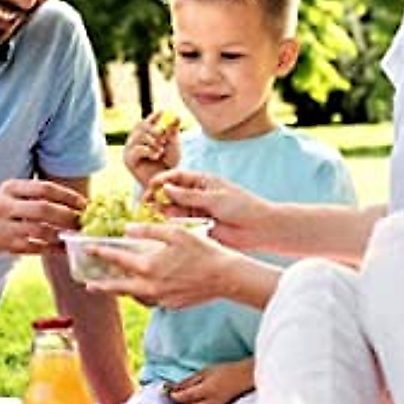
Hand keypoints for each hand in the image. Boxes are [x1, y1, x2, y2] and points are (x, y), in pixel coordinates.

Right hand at [0, 178, 84, 256]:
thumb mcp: (12, 196)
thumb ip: (36, 195)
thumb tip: (74, 202)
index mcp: (10, 187)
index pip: (44, 188)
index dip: (68, 196)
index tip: (85, 204)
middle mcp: (5, 205)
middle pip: (44, 209)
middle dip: (68, 216)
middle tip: (84, 222)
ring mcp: (4, 227)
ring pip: (40, 230)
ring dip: (62, 235)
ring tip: (76, 236)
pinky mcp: (5, 246)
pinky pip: (35, 248)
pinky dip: (52, 249)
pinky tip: (64, 250)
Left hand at [86, 223, 231, 308]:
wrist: (226, 277)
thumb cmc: (203, 251)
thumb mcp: (176, 233)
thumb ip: (149, 231)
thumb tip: (128, 230)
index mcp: (149, 266)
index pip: (118, 259)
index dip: (101, 253)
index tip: (88, 249)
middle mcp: (151, 286)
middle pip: (119, 288)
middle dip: (102, 286)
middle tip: (89, 285)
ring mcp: (161, 298)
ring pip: (135, 296)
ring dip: (124, 291)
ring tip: (115, 287)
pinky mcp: (172, 305)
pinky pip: (151, 301)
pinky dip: (144, 295)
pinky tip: (144, 289)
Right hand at [124, 111, 179, 188]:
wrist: (163, 182)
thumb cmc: (168, 165)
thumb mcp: (173, 145)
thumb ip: (172, 131)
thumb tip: (176, 116)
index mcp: (143, 136)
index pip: (146, 121)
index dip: (153, 116)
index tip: (162, 112)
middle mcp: (134, 141)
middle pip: (141, 126)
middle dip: (155, 131)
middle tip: (164, 139)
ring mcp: (129, 150)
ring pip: (140, 136)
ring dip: (153, 142)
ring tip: (160, 151)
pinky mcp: (128, 159)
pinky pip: (137, 148)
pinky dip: (149, 151)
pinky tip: (155, 156)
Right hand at [146, 170, 269, 249]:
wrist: (259, 228)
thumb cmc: (242, 207)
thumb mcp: (214, 198)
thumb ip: (189, 195)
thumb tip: (166, 188)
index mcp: (204, 181)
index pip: (178, 176)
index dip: (163, 179)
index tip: (151, 185)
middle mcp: (199, 193)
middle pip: (172, 191)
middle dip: (158, 194)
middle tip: (144, 201)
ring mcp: (199, 209)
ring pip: (174, 206)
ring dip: (161, 207)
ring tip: (149, 210)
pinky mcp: (199, 224)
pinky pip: (181, 220)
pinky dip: (170, 219)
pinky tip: (160, 220)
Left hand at [167, 360, 253, 403]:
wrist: (244, 378)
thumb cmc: (224, 371)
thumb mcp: (204, 371)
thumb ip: (188, 381)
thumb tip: (173, 388)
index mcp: (206, 390)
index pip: (184, 398)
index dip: (174, 396)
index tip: (170, 392)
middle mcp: (211, 403)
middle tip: (180, 396)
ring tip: (189, 401)